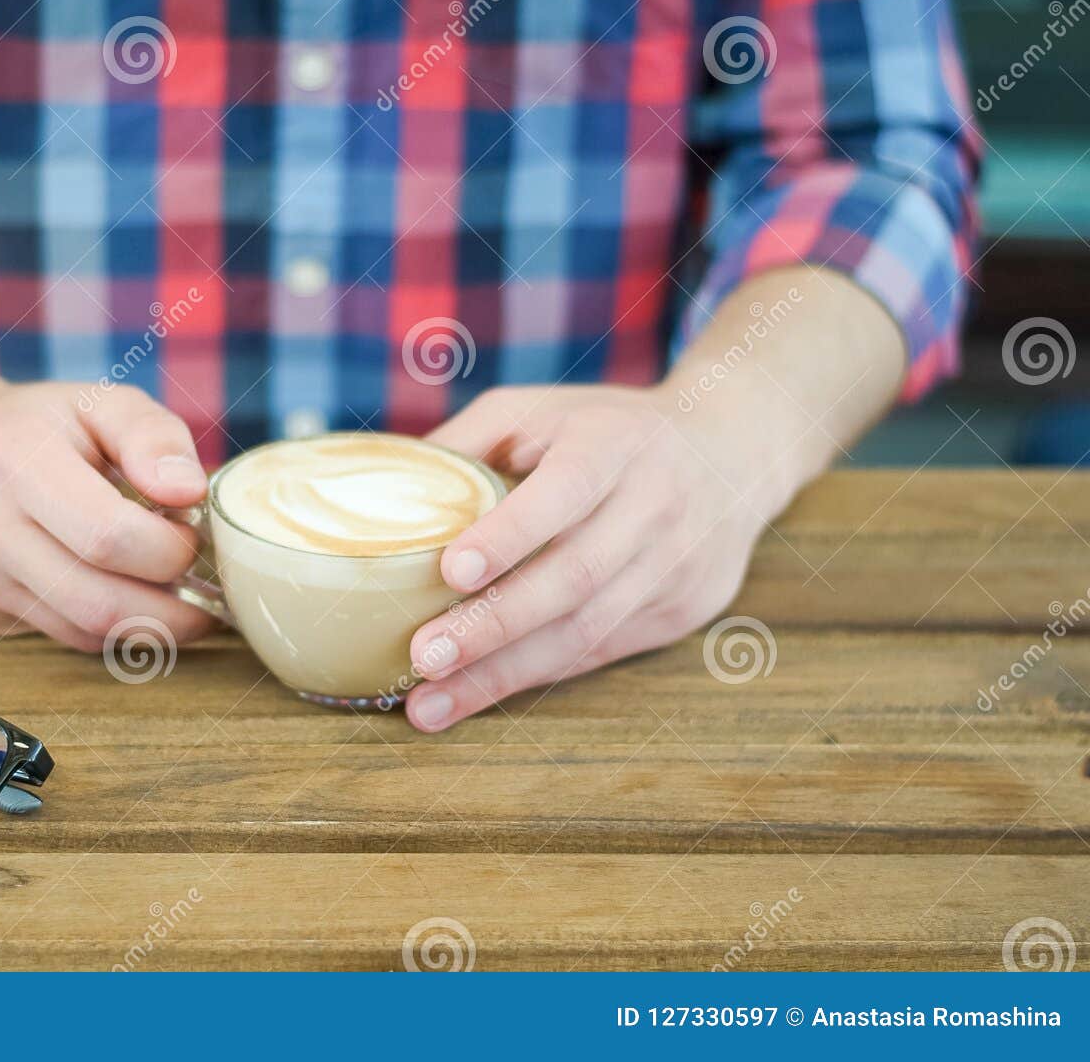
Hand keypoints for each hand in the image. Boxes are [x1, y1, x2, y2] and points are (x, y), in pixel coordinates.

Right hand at [0, 379, 215, 648]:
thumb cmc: (29, 426)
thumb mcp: (96, 403)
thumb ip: (153, 436)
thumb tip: (190, 492)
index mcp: (12, 457)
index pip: (110, 537)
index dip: (171, 551)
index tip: (192, 539)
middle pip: (101, 603)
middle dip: (173, 610)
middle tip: (205, 594)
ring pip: (82, 632)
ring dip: (142, 623)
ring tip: (167, 591)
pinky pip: (55, 636)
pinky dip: (99, 624)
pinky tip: (110, 591)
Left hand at [403, 384, 772, 731]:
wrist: (732, 453)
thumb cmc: (604, 430)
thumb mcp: (539, 410)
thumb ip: (466, 443)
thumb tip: (380, 489)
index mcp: (614, 446)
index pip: (566, 492)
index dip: (510, 534)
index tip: (450, 571)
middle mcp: (654, 507)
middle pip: (574, 578)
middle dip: (494, 626)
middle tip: (422, 657)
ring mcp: (675, 567)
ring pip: (586, 632)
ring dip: (503, 675)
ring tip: (430, 703)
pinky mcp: (680, 612)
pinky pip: (599, 653)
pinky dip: (535, 679)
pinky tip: (477, 697)